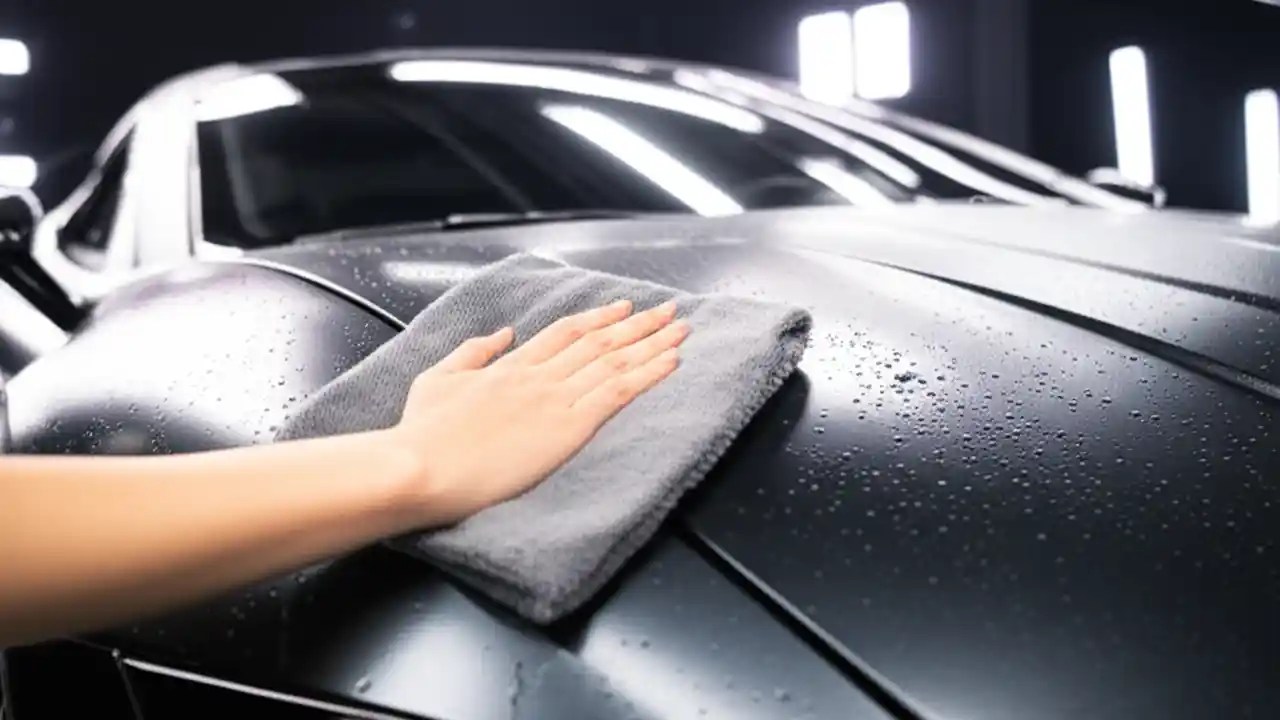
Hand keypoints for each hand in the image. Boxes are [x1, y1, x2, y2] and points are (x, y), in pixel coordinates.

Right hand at [385, 300, 688, 526]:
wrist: (422, 467)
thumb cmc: (423, 433)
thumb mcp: (438, 378)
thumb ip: (474, 352)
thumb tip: (504, 333)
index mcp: (510, 365)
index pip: (565, 332)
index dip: (599, 317)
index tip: (624, 307)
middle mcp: (539, 376)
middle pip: (600, 341)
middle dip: (639, 324)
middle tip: (670, 311)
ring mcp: (555, 400)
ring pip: (615, 362)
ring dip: (653, 343)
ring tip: (682, 329)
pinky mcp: (568, 429)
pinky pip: (618, 394)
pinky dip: (648, 374)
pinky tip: (672, 362)